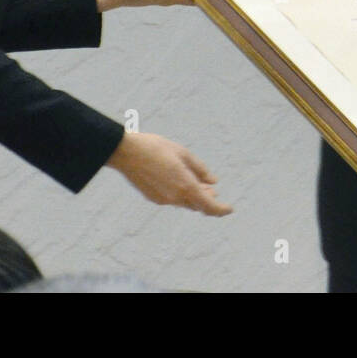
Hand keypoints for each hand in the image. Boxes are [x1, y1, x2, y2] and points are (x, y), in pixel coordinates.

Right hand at [106, 132, 232, 215]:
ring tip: (200, 184)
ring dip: (195, 197)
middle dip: (208, 200)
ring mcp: (163, 199)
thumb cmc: (156, 148)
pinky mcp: (153, 198)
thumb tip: (214, 182)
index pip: (209, 206)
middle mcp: (175, 197)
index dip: (221, 210)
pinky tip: (181, 182)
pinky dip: (182, 195)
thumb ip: (200, 170)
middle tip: (213, 189)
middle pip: (197, 205)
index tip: (230, 209)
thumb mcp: (183, 154)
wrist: (126, 153)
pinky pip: (173, 200)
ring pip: (185, 203)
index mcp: (185, 186)